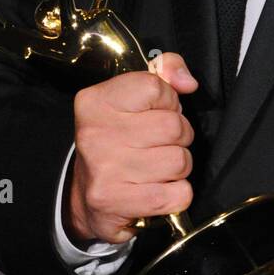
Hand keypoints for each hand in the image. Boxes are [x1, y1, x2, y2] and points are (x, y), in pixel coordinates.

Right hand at [65, 52, 197, 246]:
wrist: (85, 197)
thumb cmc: (118, 141)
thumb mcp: (134, 98)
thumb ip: (165, 72)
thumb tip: (187, 82)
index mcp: (96, 102)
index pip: (155, 87)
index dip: (168, 101)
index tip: (156, 113)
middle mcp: (95, 133)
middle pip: (174, 126)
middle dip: (178, 137)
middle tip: (160, 144)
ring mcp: (103, 170)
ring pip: (180, 161)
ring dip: (178, 167)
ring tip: (157, 168)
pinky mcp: (116, 202)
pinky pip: (178, 194)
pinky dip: (177, 195)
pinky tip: (158, 190)